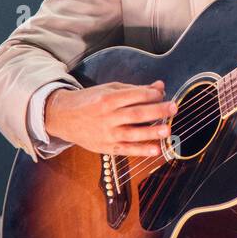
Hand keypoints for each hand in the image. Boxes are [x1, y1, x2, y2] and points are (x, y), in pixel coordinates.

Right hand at [44, 79, 176, 155]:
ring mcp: (107, 133)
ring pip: (133, 133)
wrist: (63, 117)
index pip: (133, 95)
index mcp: (108, 99)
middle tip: (173, 108)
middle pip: (136, 114)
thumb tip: (160, 87)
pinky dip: (141, 150)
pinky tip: (156, 150)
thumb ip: (135, 90)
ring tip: (168, 130)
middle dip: (157, 111)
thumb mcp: (109, 89)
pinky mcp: (106, 147)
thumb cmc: (89, 101)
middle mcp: (107, 116)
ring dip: (152, 132)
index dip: (150, 94)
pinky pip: (126, 149)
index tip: (162, 93)